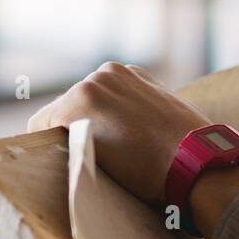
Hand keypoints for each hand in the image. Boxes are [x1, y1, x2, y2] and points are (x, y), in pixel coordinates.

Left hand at [26, 63, 238, 238]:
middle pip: (74, 108)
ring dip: (68, 140)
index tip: (109, 153)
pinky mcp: (72, 108)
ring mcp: (88, 87)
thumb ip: (146, 114)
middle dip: (80, 132)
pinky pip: (42, 128)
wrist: (197, 162)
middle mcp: (107, 72)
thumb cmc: (191, 149)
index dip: (97, 130)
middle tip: (102, 163)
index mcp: (131, 74)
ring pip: (57, 118)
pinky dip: (51, 146)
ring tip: (92, 165)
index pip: (95, 103)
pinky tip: (73, 162)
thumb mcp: (170, 117)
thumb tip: (142, 133)